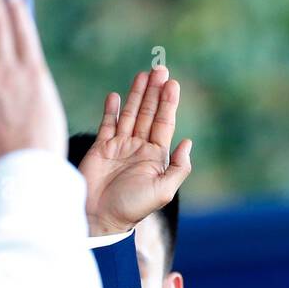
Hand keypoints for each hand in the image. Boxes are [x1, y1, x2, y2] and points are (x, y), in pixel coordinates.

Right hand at [80, 65, 192, 236]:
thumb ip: (178, 167)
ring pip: (130, 114)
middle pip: (149, 114)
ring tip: (143, 75)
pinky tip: (115, 95)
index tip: (172, 84)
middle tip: (160, 69)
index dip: (168, 103)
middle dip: (155, 92)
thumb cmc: (132, 208)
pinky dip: (111, 110)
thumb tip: (188, 142)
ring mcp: (120, 146)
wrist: (101, 218)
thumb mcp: (163, 191)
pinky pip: (107, 124)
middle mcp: (139, 148)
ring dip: (137, 95)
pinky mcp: (101, 148)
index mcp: (156, 157)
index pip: (164, 123)